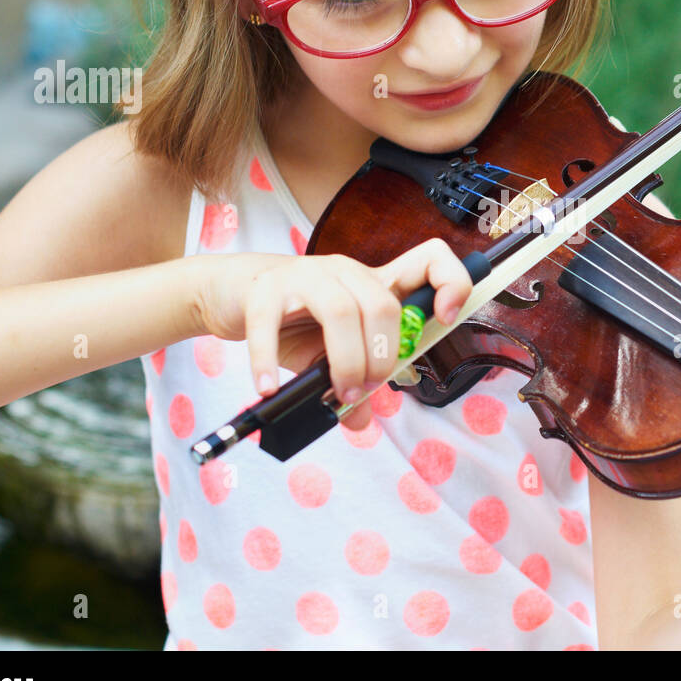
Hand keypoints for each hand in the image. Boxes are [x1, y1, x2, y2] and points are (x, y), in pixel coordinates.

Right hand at [191, 238, 472, 427]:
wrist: (231, 292)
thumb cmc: (290, 321)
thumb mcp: (326, 353)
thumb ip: (349, 382)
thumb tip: (359, 419)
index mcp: (372, 283)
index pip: (429, 261)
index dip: (449, 283)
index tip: (447, 319)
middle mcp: (345, 271)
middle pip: (382, 304)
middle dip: (380, 357)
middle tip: (364, 390)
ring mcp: (304, 274)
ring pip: (340, 311)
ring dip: (345, 362)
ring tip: (336, 393)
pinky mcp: (264, 287)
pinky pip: (269, 323)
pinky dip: (269, 361)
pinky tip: (269, 389)